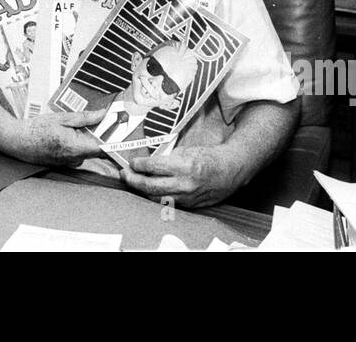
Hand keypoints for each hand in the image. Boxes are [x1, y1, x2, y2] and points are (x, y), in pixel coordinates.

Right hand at [13, 109, 106, 166]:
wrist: (17, 141)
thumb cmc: (37, 129)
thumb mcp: (62, 118)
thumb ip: (85, 118)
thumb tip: (103, 114)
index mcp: (76, 147)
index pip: (103, 149)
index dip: (115, 142)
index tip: (124, 134)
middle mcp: (74, 159)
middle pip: (96, 148)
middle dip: (97, 135)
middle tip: (97, 119)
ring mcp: (69, 163)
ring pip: (86, 150)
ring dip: (84, 139)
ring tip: (72, 126)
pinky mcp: (64, 163)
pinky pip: (77, 153)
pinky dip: (76, 144)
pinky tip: (65, 134)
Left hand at [122, 146, 247, 208]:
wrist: (229, 171)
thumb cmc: (209, 157)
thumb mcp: (187, 150)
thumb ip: (167, 157)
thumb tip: (148, 161)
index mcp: (184, 166)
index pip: (153, 166)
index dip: (139, 164)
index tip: (131, 162)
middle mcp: (184, 183)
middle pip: (150, 186)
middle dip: (133, 180)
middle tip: (125, 174)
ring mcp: (186, 196)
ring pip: (156, 197)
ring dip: (141, 190)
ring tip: (133, 182)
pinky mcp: (189, 205)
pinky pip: (167, 202)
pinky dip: (155, 196)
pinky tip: (148, 190)